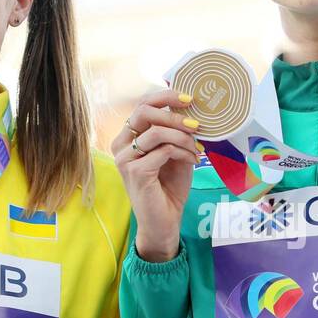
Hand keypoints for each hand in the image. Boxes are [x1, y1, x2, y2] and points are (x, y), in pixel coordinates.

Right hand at [111, 87, 201, 261]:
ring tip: (197, 149)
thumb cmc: (168, 187)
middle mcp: (120, 145)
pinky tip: (192, 160)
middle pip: (144, 111)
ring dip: (183, 137)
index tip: (189, 98)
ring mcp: (125, 159)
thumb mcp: (175, 153)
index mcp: (127, 137)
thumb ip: (175, 132)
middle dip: (174, 114)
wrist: (164, 221)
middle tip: (196, 124)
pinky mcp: (136, 172)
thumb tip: (190, 108)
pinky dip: (182, 152)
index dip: (165, 97)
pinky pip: (164, 150)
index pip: (143, 105)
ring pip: (156, 132)